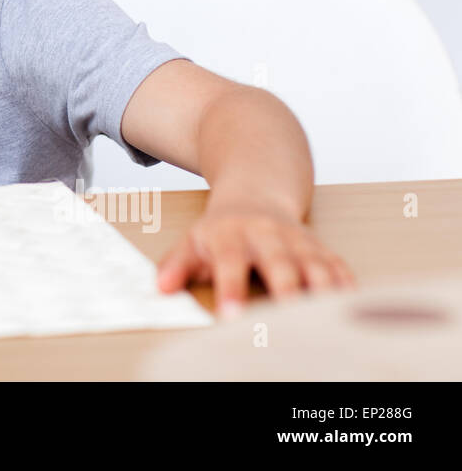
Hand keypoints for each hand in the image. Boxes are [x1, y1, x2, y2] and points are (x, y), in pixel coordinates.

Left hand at [154, 200, 356, 318]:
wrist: (255, 193)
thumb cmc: (220, 229)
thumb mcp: (192, 241)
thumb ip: (177, 264)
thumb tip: (161, 287)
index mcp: (230, 235)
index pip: (229, 262)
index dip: (231, 288)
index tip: (231, 316)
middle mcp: (267, 235)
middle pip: (280, 262)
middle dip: (286, 289)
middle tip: (290, 319)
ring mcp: (297, 241)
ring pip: (315, 264)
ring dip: (323, 289)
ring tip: (327, 317)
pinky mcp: (320, 248)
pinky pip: (337, 265)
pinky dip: (346, 284)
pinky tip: (352, 306)